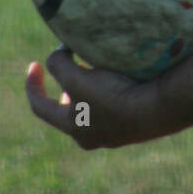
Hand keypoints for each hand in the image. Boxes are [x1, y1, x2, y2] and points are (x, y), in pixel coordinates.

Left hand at [26, 51, 161, 149]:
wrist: (159, 109)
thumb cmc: (115, 95)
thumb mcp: (77, 78)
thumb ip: (59, 66)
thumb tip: (54, 57)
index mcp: (73, 127)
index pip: (40, 107)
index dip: (32, 85)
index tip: (34, 64)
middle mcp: (91, 136)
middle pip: (68, 111)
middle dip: (66, 88)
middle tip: (73, 67)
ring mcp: (114, 133)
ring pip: (93, 110)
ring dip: (91, 89)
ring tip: (98, 68)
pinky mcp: (134, 125)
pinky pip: (115, 108)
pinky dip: (111, 92)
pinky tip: (121, 76)